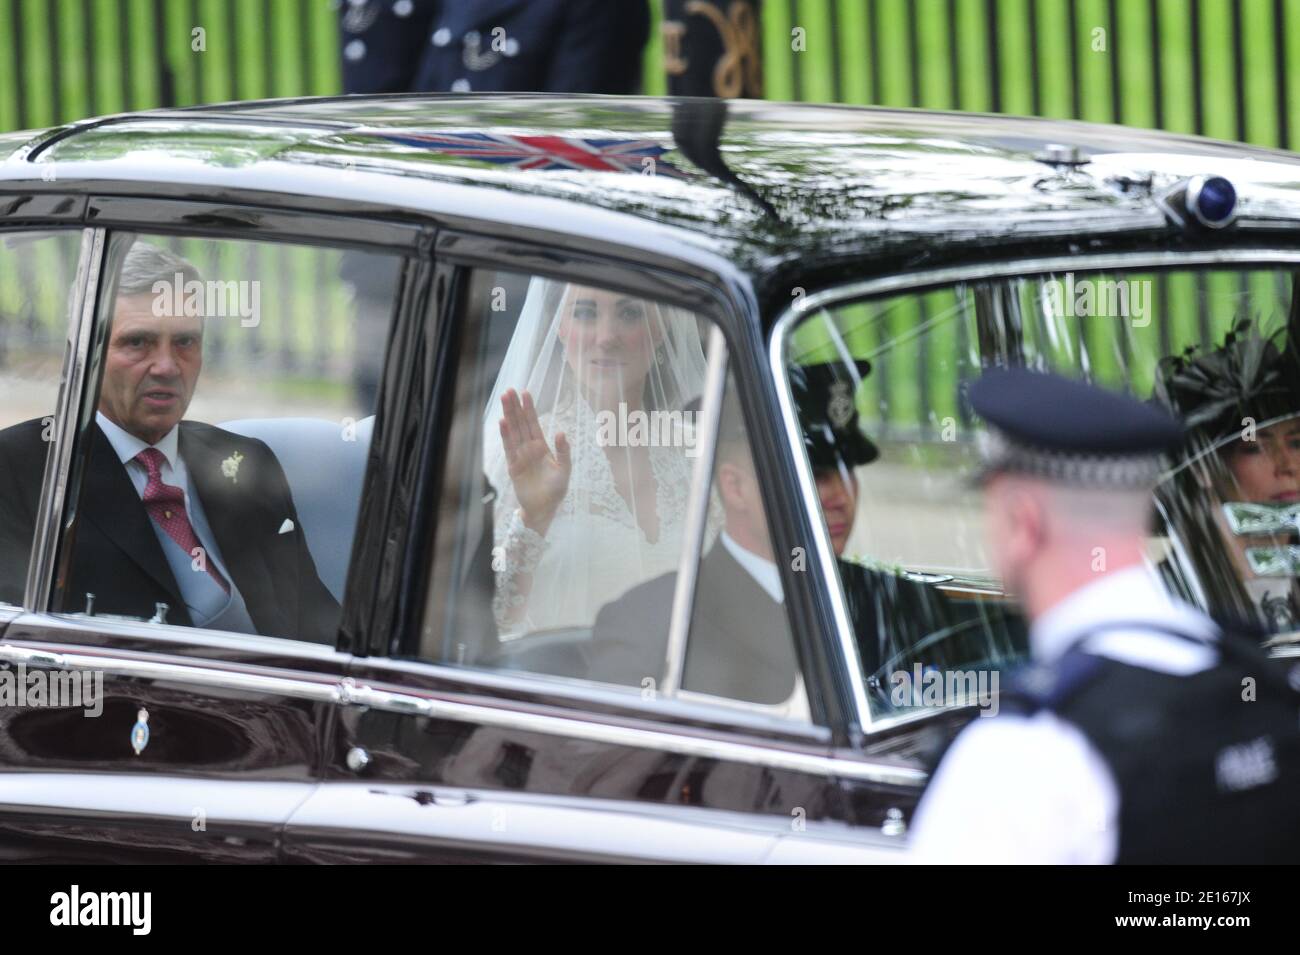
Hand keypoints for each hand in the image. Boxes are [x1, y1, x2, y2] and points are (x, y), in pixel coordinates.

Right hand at [499, 388, 570, 534]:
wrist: (544, 509)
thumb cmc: (556, 490)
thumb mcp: (565, 470)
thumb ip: (564, 451)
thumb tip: (562, 432)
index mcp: (542, 446)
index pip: (534, 423)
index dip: (529, 408)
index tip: (525, 393)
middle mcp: (529, 448)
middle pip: (521, 423)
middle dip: (515, 407)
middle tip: (509, 390)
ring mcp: (520, 456)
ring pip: (513, 431)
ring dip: (509, 415)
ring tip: (504, 400)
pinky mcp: (513, 466)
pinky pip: (509, 447)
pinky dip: (506, 435)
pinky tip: (503, 422)